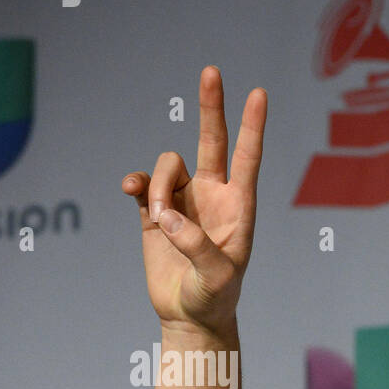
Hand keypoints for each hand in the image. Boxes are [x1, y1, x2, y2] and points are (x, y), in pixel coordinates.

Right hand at [120, 66, 266, 336]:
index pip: (247, 158)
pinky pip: (142, 183)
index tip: (258, 94)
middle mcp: (213, 197)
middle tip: (212, 71)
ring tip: (160, 221)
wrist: (191, 318)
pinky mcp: (155, 212)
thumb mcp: (217, 277)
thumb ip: (197, 245)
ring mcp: (184, 201)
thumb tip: (167, 215)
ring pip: (167, 166)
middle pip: (213, 141)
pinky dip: (136, 182)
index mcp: (239, 208)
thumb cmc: (215, 298)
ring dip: (158, 186)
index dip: (252, 126)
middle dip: (212, 107)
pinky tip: (130, 191)